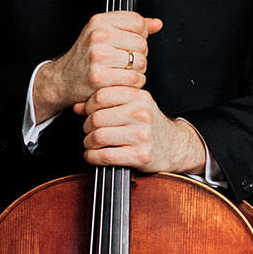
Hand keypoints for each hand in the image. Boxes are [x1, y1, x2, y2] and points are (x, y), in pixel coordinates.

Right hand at [33, 11, 161, 122]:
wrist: (63, 80)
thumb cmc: (86, 57)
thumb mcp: (104, 34)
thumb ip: (132, 27)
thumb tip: (156, 24)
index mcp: (99, 21)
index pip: (138, 22)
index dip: (139, 35)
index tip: (129, 43)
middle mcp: (98, 36)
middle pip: (142, 44)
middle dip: (138, 55)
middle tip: (123, 61)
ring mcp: (98, 56)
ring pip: (141, 62)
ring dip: (137, 71)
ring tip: (121, 71)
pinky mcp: (100, 77)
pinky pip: (134, 79)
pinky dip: (133, 84)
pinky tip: (120, 81)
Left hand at [77, 86, 206, 173]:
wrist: (175, 146)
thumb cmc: (148, 125)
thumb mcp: (132, 106)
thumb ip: (106, 102)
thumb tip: (77, 106)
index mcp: (139, 96)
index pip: (101, 96)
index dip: (89, 106)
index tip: (89, 113)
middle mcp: (141, 114)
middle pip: (96, 118)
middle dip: (87, 127)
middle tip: (89, 131)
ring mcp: (142, 135)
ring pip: (98, 137)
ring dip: (89, 143)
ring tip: (92, 144)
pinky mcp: (141, 155)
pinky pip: (106, 156)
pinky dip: (93, 157)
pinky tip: (95, 155)